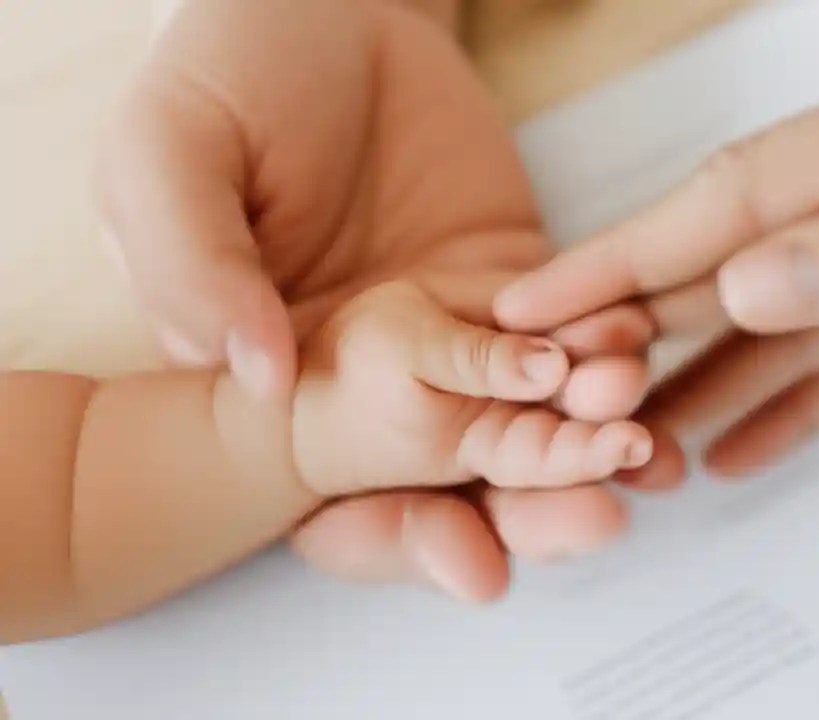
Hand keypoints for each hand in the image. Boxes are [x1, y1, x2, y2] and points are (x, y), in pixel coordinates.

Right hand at [98, 0, 648, 598]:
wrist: (325, 7)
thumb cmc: (227, 80)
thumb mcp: (164, 162)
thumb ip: (193, 269)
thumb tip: (252, 371)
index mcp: (288, 388)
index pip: (342, 504)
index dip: (404, 546)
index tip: (473, 566)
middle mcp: (381, 382)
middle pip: (458, 485)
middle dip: (529, 513)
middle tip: (591, 519)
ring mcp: (459, 335)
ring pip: (528, 420)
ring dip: (585, 445)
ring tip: (635, 447)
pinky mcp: (520, 280)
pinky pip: (571, 330)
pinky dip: (607, 356)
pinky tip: (649, 376)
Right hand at [497, 46, 818, 479]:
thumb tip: (750, 276)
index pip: (742, 190)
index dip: (633, 248)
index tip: (543, 298)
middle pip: (739, 246)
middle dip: (642, 313)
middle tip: (550, 376)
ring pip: (780, 306)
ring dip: (705, 366)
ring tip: (628, 427)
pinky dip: (791, 395)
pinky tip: (736, 442)